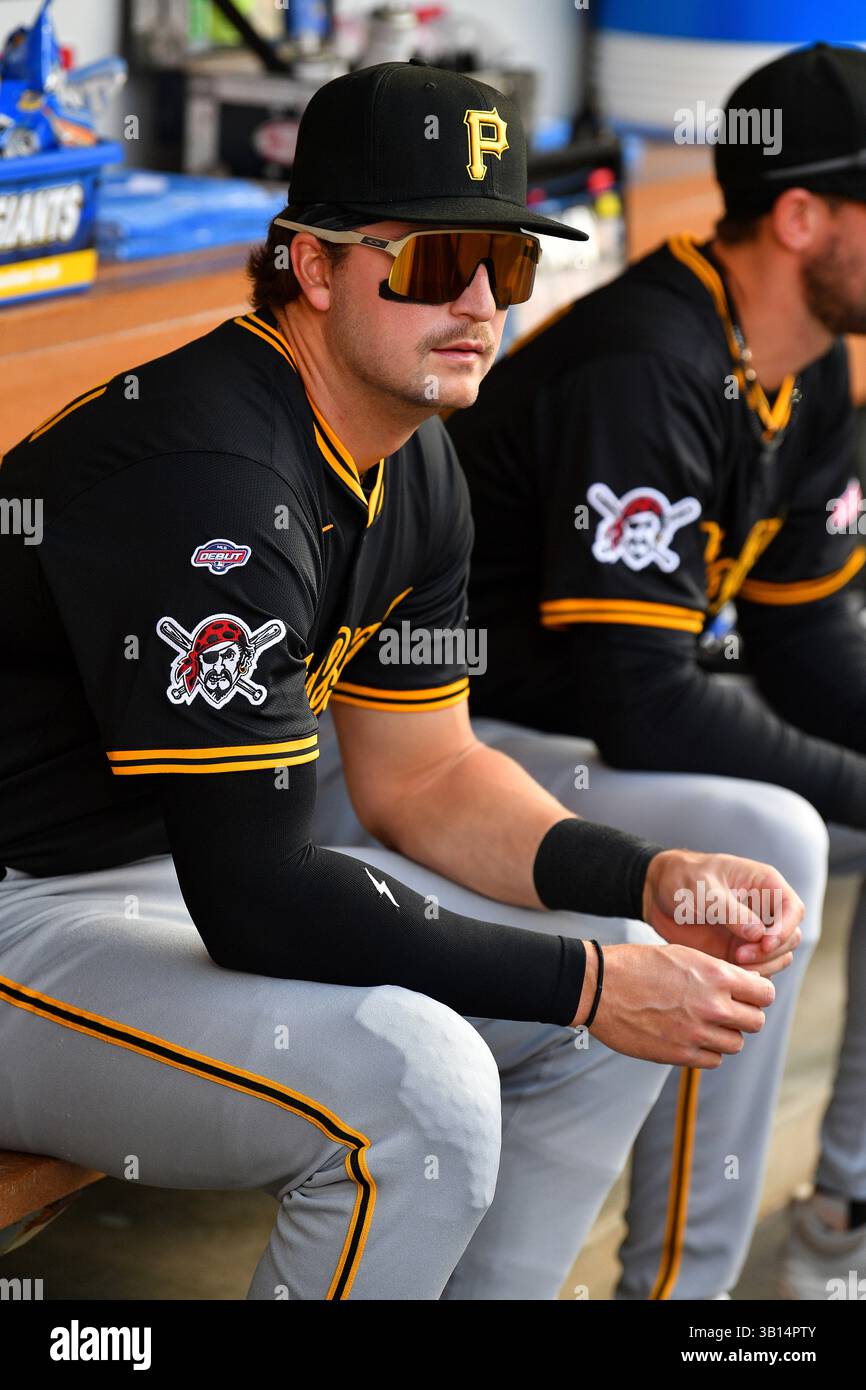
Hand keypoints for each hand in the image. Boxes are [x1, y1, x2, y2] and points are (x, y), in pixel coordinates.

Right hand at [573, 941, 774, 1067]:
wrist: (599, 987)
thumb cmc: (638, 964)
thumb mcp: (683, 955)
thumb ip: (719, 972)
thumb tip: (751, 984)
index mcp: (715, 976)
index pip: (765, 994)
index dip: (759, 994)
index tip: (748, 994)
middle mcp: (712, 1006)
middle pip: (756, 1022)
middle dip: (746, 1015)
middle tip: (727, 1010)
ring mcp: (696, 1034)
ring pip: (737, 1043)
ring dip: (726, 1034)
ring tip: (705, 1022)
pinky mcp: (680, 1054)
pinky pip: (713, 1060)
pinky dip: (708, 1050)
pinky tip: (690, 1035)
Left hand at [641, 849, 803, 978]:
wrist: (658, 894)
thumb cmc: (682, 879)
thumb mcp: (704, 890)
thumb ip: (731, 911)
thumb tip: (759, 934)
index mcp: (764, 885)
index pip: (794, 909)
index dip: (785, 928)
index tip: (764, 943)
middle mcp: (765, 910)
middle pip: (791, 937)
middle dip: (772, 951)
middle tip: (740, 956)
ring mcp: (754, 932)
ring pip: (779, 957)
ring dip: (763, 966)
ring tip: (733, 964)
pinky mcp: (741, 951)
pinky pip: (759, 968)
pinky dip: (750, 975)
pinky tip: (728, 973)